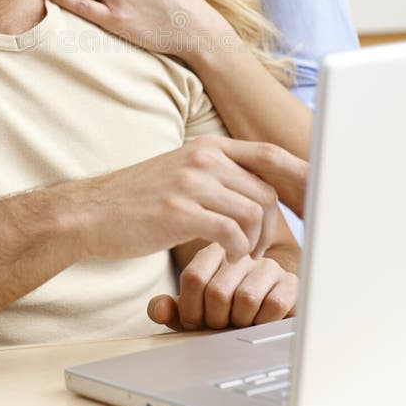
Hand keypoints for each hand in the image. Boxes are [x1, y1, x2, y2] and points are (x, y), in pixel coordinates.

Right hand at [61, 136, 281, 263]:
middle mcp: (203, 157)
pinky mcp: (179, 211)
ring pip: (252, 213)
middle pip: (266, 192)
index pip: (270, 155)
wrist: (90, 212)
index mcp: (207, 146)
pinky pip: (230, 233)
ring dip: (252, 243)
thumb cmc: (137, 199)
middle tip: (251, 247)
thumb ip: (217, 173)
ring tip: (236, 255)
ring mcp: (190, 182)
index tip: (315, 198)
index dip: (300, 174)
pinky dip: (234, 251)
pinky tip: (222, 259)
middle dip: (268, 227)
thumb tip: (256, 188)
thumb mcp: (180, 171)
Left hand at [147, 242, 297, 331]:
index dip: (192, 310)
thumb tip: (158, 309)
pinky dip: (263, 322)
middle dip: (216, 320)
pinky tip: (260, 320)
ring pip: (245, 298)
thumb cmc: (226, 313)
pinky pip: (273, 305)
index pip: (194, 277)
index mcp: (213, 253)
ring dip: (240, 322)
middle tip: (222, 324)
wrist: (264, 315)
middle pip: (218, 291)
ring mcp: (267, 267)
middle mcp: (240, 255)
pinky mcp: (291, 282)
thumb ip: (171, 309)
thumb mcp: (194, 312)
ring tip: (241, 321)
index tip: (197, 321)